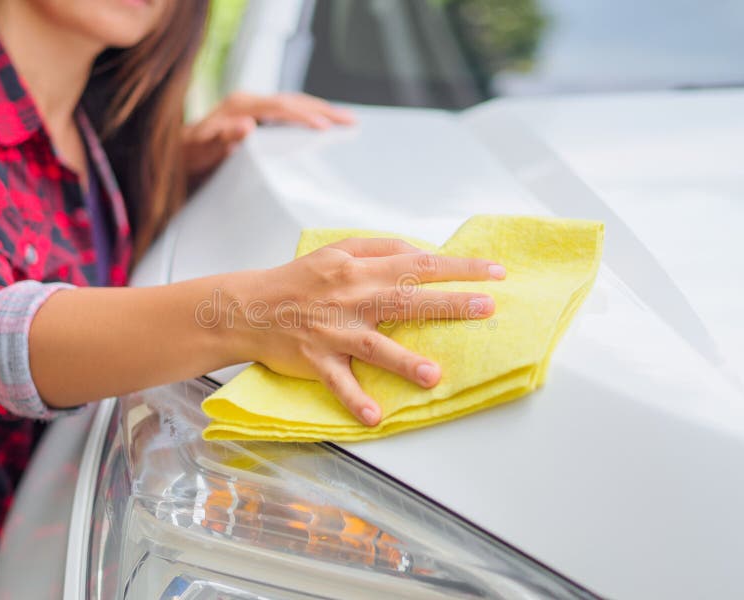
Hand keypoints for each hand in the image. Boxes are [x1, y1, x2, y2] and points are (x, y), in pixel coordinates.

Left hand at [183, 92, 354, 181]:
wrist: (181, 154)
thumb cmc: (191, 157)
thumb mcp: (202, 151)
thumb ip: (221, 138)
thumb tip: (246, 126)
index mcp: (239, 107)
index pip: (279, 108)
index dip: (303, 117)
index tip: (325, 127)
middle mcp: (248, 102)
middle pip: (293, 101)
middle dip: (324, 110)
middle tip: (351, 121)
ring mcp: (255, 107)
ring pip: (295, 104)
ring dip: (322, 111)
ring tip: (348, 121)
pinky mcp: (259, 116)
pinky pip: (290, 112)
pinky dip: (311, 116)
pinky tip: (326, 125)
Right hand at [229, 238, 504, 425]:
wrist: (250, 306)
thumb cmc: (300, 278)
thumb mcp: (339, 249)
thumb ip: (381, 248)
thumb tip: (423, 253)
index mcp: (360, 269)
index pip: (418, 264)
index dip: (458, 267)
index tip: (494, 273)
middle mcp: (351, 298)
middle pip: (406, 300)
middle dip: (449, 304)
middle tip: (487, 308)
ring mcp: (334, 332)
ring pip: (373, 346)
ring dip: (403, 361)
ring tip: (433, 376)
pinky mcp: (316, 360)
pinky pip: (337, 383)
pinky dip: (353, 400)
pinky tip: (374, 418)